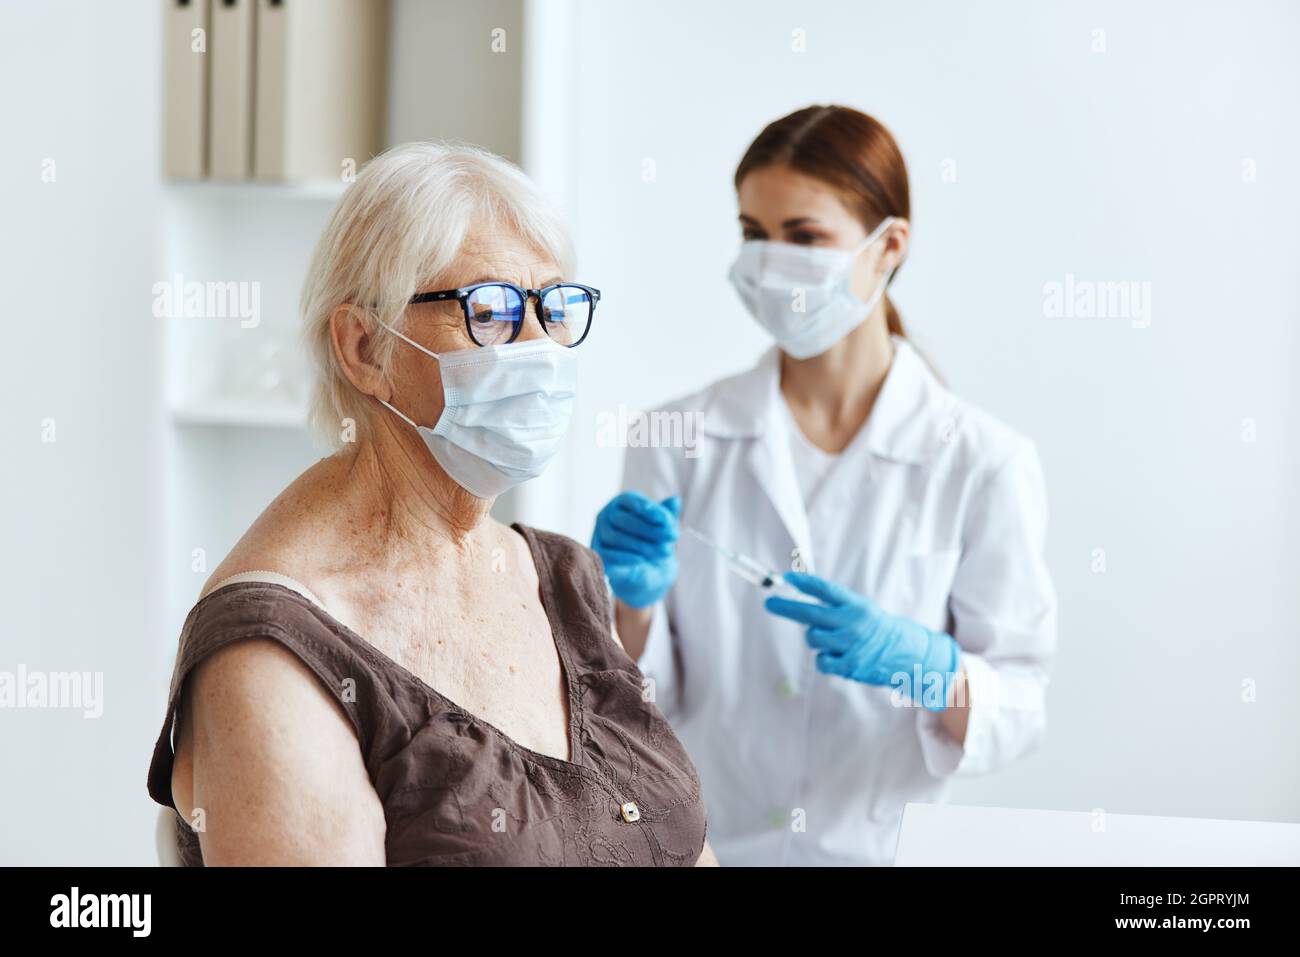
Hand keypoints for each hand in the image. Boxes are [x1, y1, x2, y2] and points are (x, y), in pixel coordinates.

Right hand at [591, 492, 680, 607]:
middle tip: (672, 537)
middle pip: (621, 519)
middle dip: (649, 529)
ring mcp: (598, 534)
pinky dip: (625, 556)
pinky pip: (607, 553)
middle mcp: (606, 515)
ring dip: (641, 544)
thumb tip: (675, 500)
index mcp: (621, 503)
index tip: (666, 519)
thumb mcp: (663, 528)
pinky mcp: (597, 553)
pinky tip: (642, 559)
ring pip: (615, 536)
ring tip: (662, 551)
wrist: (643, 570)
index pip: (629, 500)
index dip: (647, 508)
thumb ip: (666, 515)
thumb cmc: (652, 541)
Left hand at [764, 571, 960, 709]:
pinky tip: (836, 656)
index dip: (804, 583)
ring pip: (813, 638)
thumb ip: (834, 606)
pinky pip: (821, 661)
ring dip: (814, 638)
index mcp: (856, 605)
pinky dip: (824, 659)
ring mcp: (852, 645)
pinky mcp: (851, 666)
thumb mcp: (860, 610)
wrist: (906, 655)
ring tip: (831, 639)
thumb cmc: (875, 629)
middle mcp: (853, 623)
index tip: (785, 579)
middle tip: (769, 603)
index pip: (826, 591)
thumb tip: (799, 602)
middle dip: (786, 608)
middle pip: (811, 614)